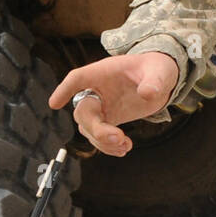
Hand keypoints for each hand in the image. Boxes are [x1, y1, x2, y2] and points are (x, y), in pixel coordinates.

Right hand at [48, 52, 178, 155]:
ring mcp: (102, 106)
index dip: (64, 90)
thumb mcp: (159, 70)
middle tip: (118, 137)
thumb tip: (147, 94)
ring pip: (88, 128)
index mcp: (104, 72)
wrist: (161, 79)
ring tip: (125, 146)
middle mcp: (98, 90)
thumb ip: (154, 81)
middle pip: (83, 111)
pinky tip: (125, 148)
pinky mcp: (109, 119)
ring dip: (102, 141)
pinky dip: (109, 146)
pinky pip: (99, 136)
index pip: (77, 78)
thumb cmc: (156, 68)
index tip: (54, 104)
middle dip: (96, 128)